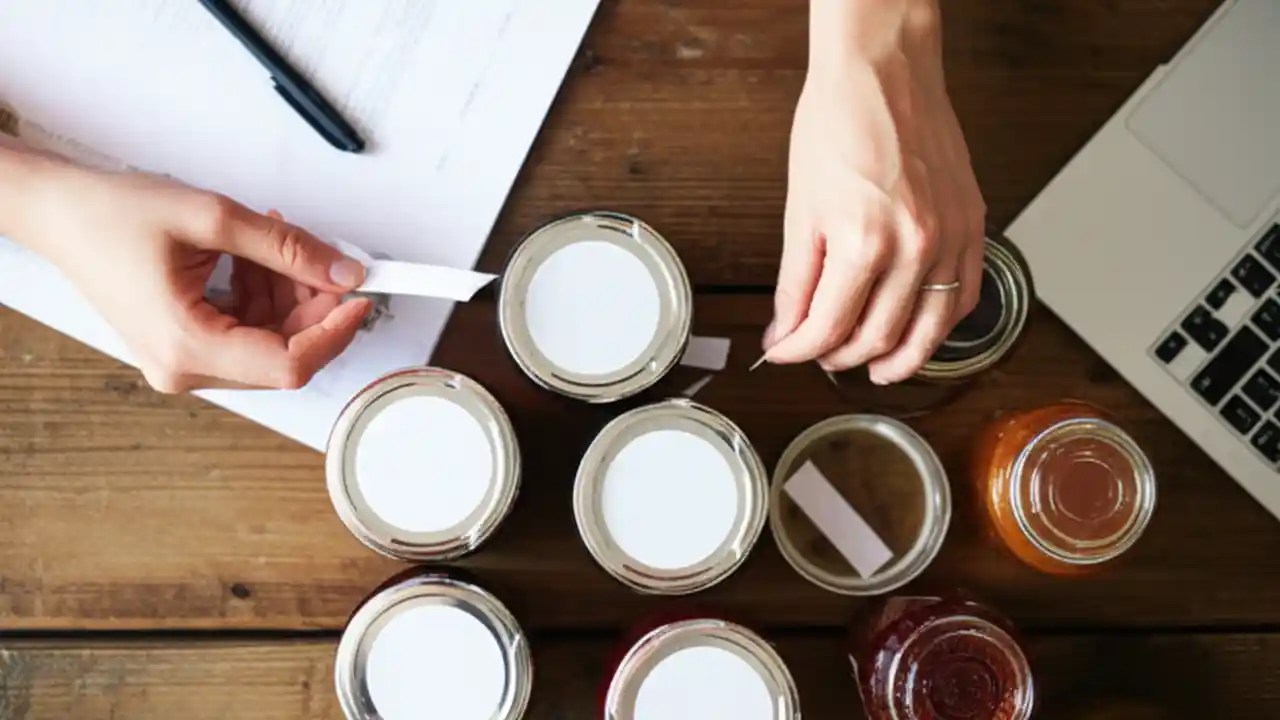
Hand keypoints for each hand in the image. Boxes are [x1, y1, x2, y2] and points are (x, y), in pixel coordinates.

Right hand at [10, 155, 370, 391]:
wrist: (59, 213)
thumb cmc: (111, 215)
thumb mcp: (213, 218)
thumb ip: (287, 248)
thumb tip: (342, 271)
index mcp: (186, 346)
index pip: (288, 365)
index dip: (333, 333)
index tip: (359, 299)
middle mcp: (182, 368)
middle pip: (282, 354)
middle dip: (312, 306)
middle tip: (324, 259)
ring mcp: (182, 362)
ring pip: (268, 341)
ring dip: (287, 295)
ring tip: (275, 245)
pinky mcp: (183, 347)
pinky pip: (245, 332)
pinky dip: (262, 296)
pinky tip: (257, 258)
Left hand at [764, 0, 985, 383]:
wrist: (883, 74)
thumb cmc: (838, 125)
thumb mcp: (799, 210)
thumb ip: (793, 282)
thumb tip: (785, 329)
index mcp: (863, 243)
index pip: (826, 329)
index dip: (796, 352)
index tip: (782, 353)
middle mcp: (914, 248)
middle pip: (875, 338)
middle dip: (839, 356)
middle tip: (819, 354)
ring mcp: (949, 239)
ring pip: (926, 331)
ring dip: (897, 360)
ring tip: (875, 369)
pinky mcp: (972, 227)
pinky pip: (964, 297)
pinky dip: (940, 325)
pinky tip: (920, 331)